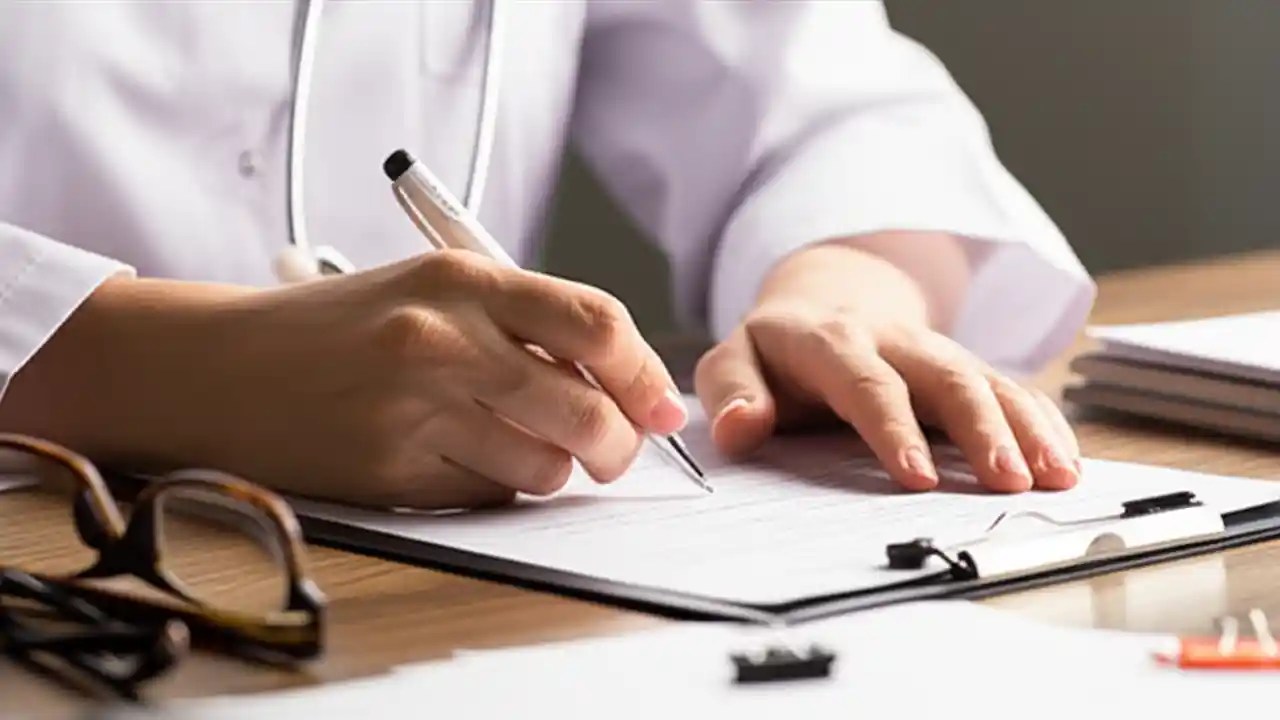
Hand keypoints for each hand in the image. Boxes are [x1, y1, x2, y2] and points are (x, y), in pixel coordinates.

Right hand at [0, 251, 686, 508]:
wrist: (222, 366)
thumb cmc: (339, 327)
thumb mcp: (433, 289)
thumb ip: (526, 323)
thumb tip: (625, 383)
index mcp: (462, 280)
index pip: (598, 323)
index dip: (646, 373)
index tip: (662, 405)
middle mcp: (444, 340)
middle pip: (588, 411)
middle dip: (618, 444)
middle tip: (612, 450)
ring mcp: (416, 410)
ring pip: (545, 467)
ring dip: (550, 469)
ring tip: (509, 443)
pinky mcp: (392, 472)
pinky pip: (489, 496)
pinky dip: (494, 487)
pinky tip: (456, 458)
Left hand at [694, 234, 1079, 492]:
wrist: (825, 299)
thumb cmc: (777, 349)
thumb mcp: (735, 359)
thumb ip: (732, 390)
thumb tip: (739, 426)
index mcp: (833, 341)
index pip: (866, 383)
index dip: (893, 428)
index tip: (915, 476)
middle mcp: (894, 342)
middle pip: (946, 377)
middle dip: (982, 427)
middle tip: (1009, 479)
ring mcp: (937, 354)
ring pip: (990, 381)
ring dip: (1026, 427)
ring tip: (1057, 475)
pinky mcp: (965, 370)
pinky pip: (1012, 389)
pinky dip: (1043, 422)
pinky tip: (1066, 459)